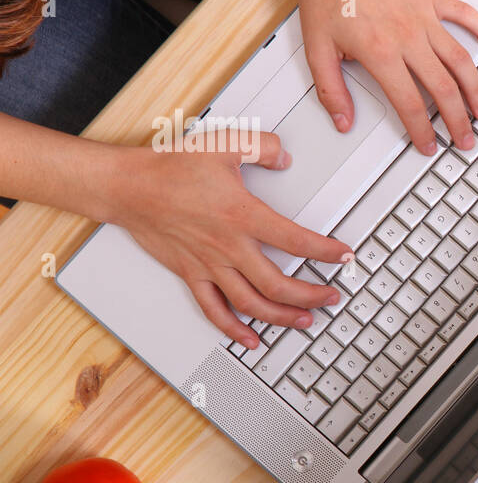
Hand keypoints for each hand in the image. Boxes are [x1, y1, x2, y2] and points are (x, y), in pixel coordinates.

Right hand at [105, 129, 350, 348]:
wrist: (128, 187)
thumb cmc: (170, 168)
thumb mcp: (224, 143)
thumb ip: (261, 147)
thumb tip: (284, 157)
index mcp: (242, 216)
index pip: (295, 240)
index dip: (325, 251)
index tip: (344, 256)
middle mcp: (228, 247)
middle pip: (278, 284)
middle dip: (311, 295)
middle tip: (332, 297)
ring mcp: (209, 265)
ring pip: (251, 303)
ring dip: (282, 317)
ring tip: (305, 321)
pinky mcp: (191, 274)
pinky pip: (214, 309)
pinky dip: (233, 329)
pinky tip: (251, 339)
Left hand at [291, 0, 477, 155]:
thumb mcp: (316, 47)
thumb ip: (331, 89)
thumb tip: (342, 120)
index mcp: (380, 53)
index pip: (410, 104)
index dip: (423, 131)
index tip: (430, 145)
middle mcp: (408, 37)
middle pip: (443, 88)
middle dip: (458, 120)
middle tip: (466, 139)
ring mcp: (424, 16)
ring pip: (460, 60)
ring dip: (476, 89)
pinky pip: (465, 15)